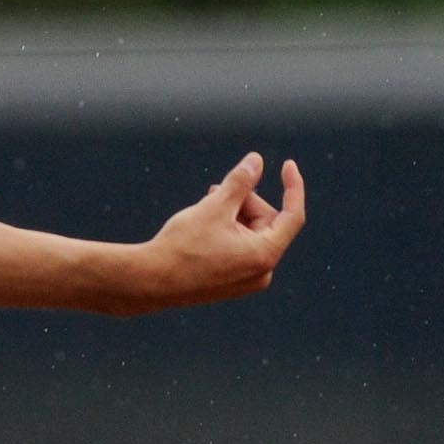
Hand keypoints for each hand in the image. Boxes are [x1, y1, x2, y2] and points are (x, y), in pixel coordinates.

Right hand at [129, 152, 307, 309]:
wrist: (150, 281)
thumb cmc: (183, 246)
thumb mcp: (215, 206)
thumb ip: (240, 182)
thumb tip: (257, 161)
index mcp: (264, 255)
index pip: (292, 215)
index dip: (292, 187)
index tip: (287, 165)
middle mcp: (262, 272)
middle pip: (267, 222)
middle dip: (245, 201)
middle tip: (216, 191)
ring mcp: (247, 280)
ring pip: (251, 233)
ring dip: (233, 213)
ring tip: (207, 203)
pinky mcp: (232, 283)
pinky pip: (240, 248)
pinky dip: (228, 230)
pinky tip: (205, 221)